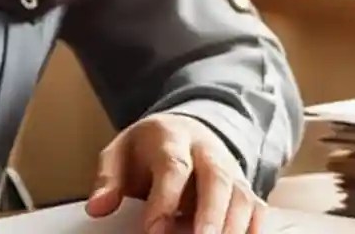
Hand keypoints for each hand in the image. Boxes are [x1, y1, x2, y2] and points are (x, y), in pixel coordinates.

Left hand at [85, 113, 268, 233]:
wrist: (186, 129)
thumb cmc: (149, 149)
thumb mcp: (120, 154)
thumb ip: (108, 179)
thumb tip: (97, 208)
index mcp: (172, 138)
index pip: (173, 166)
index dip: (165, 199)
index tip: (153, 231)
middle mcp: (207, 152)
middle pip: (217, 178)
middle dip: (211, 213)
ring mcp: (230, 170)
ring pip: (241, 195)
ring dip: (233, 226)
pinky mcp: (244, 189)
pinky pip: (257, 209)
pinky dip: (254, 229)